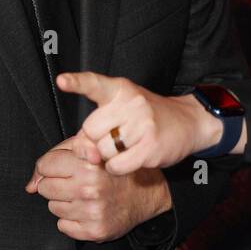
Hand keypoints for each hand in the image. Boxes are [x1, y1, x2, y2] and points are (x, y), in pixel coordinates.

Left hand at [24, 134, 171, 240]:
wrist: (147, 194)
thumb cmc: (114, 169)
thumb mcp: (89, 149)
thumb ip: (56, 156)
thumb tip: (30, 184)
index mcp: (88, 163)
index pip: (45, 165)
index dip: (51, 165)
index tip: (63, 167)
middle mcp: (90, 188)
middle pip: (44, 188)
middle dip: (56, 184)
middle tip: (75, 182)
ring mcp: (92, 212)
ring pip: (53, 208)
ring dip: (64, 202)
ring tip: (84, 196)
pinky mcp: (95, 231)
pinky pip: (63, 226)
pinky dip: (72, 220)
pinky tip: (87, 210)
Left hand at [57, 72, 220, 175]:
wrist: (188, 122)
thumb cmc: (148, 116)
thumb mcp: (122, 109)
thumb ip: (96, 125)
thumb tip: (81, 151)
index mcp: (120, 90)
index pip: (95, 84)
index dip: (77, 82)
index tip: (62, 81)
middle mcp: (131, 103)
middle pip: (90, 130)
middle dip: (96, 140)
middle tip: (114, 137)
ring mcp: (142, 125)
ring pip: (102, 151)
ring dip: (108, 156)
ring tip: (126, 146)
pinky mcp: (150, 147)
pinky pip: (116, 166)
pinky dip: (118, 168)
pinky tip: (130, 158)